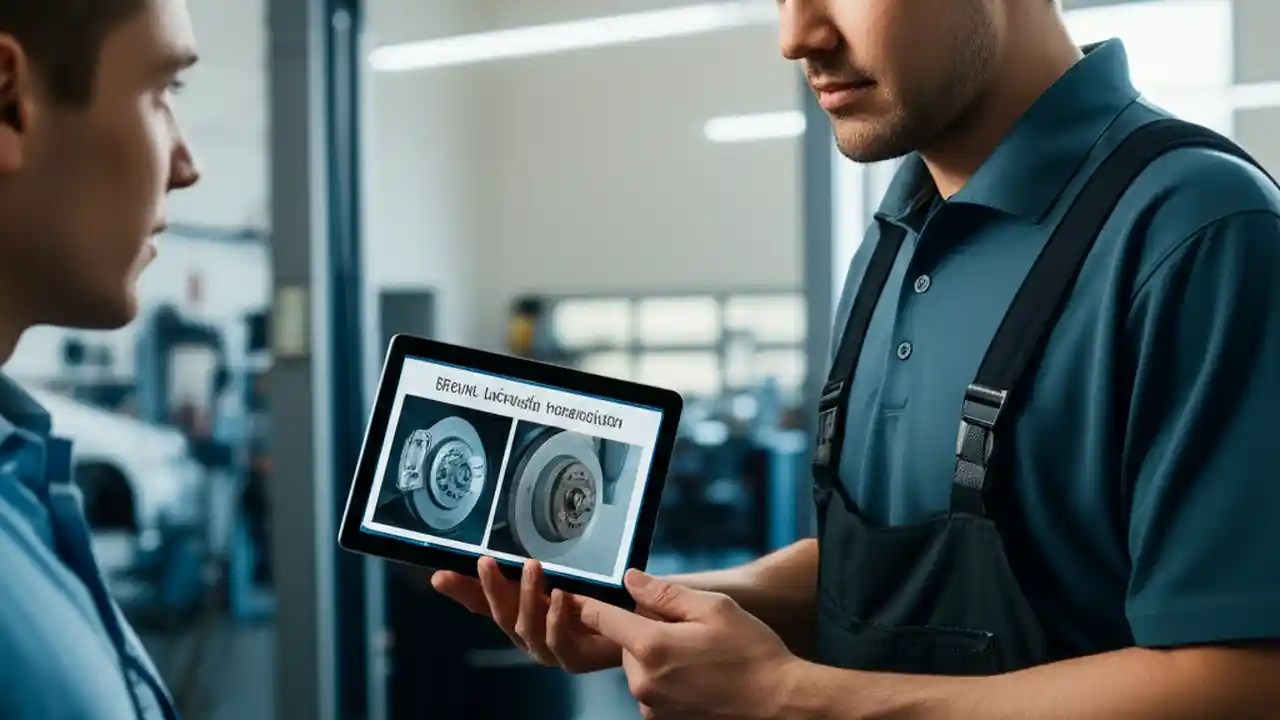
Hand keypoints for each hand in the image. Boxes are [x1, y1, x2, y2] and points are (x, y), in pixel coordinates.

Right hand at [430, 557, 621, 672]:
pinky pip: (557, 641)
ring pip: (525, 626)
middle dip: (491, 588)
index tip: (439, 575)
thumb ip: (527, 567)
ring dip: (526, 596)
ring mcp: (547, 649)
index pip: (481, 602)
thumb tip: (497, 546)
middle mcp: (527, 634)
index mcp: (518, 614)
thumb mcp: (557, 575)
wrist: (634, 621)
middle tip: (486, 561)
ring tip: (531, 566)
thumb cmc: (592, 597)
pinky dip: (555, 618)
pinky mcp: (571, 659)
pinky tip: (559, 595)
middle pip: (500, 614)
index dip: (461, 589)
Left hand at [575, 569, 804, 719]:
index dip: (585, 602)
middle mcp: (643, 681)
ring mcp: (651, 705)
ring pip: (638, 665)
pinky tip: (697, 672)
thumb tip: (630, 579)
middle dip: (643, 629)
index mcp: (651, 647)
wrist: (778, 702)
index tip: (570, 593)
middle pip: (624, 642)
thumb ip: (665, 594)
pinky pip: (650, 687)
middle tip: (685, 626)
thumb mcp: (713, 608)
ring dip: (655, 653)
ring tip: (698, 653)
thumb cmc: (750, 652)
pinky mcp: (662, 719)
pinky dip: (664, 675)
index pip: (601, 619)